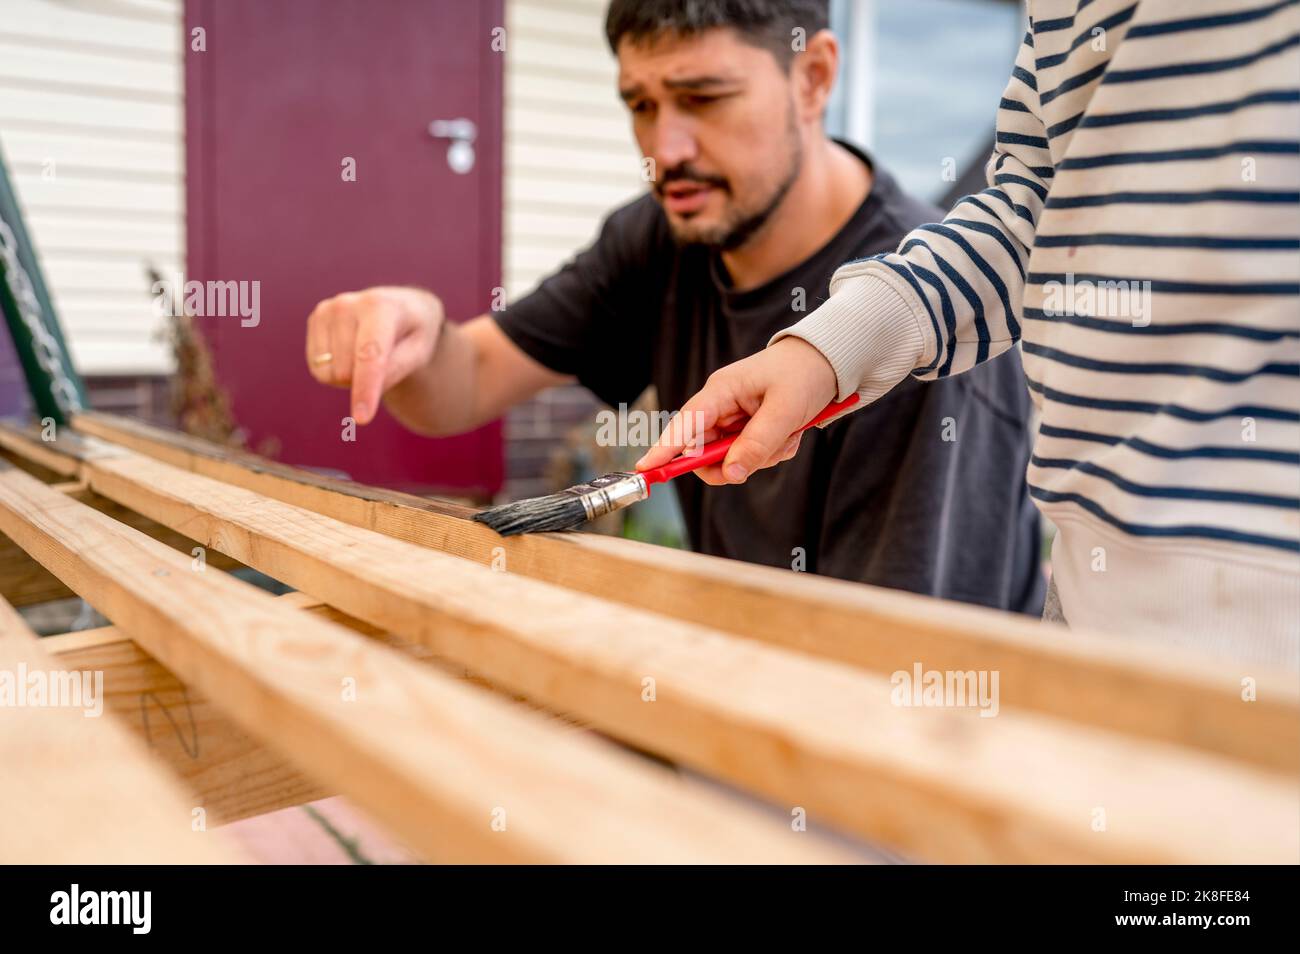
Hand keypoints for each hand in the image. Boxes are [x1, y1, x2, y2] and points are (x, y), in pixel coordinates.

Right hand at [305, 286, 443, 424]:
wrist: (399, 306)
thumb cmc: (413, 333)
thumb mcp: (419, 352)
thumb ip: (397, 369)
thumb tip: (366, 392)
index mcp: (381, 308)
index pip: (370, 356)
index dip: (365, 388)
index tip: (362, 419)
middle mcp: (348, 304)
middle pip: (345, 372)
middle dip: (364, 381)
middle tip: (384, 361)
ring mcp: (327, 310)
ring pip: (328, 374)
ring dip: (350, 377)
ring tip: (368, 354)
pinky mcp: (315, 319)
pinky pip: (318, 369)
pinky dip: (335, 370)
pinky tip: (351, 350)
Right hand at [636, 337, 838, 484]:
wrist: (828, 360)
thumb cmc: (804, 374)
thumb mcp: (786, 410)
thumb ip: (757, 443)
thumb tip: (731, 474)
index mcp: (721, 391)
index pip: (684, 425)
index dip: (664, 450)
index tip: (645, 471)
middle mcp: (721, 406)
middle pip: (705, 451)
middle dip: (735, 461)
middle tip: (766, 454)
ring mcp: (734, 419)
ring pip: (731, 458)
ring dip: (761, 456)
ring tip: (788, 435)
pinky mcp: (749, 428)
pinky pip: (751, 455)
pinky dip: (772, 452)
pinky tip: (790, 434)